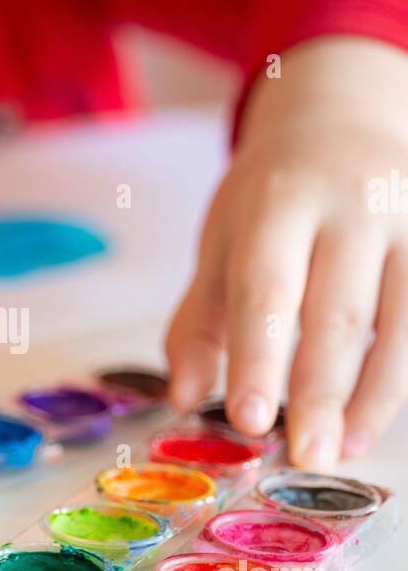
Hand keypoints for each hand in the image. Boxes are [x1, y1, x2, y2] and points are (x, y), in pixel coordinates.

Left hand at [166, 36, 407, 469]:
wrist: (343, 114)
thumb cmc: (273, 194)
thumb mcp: (223, 239)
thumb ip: (199, 319)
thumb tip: (184, 396)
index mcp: (280, 203)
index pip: (267, 290)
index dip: (258, 358)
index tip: (249, 422)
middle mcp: (352, 205)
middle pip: (337, 313)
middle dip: (320, 392)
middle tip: (305, 456)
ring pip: (402, 320)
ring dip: (376, 396)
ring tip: (344, 447)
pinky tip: (380, 415)